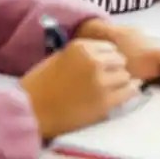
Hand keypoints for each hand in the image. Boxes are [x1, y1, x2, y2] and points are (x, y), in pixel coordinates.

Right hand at [19, 39, 138, 139]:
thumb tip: (104, 56)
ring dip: (119, 83)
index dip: (107, 58)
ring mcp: (101, 82)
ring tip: (107, 91)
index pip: (110, 48)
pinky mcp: (105, 102)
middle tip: (105, 80)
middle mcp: (94, 61)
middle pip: (120, 61)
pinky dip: (126, 94)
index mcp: (82, 47)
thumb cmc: (40, 85)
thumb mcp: (60, 58)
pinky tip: (116, 98)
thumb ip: (83, 55)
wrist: (30, 111)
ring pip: (126, 77)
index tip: (103, 67)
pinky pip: (129, 92)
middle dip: (114, 70)